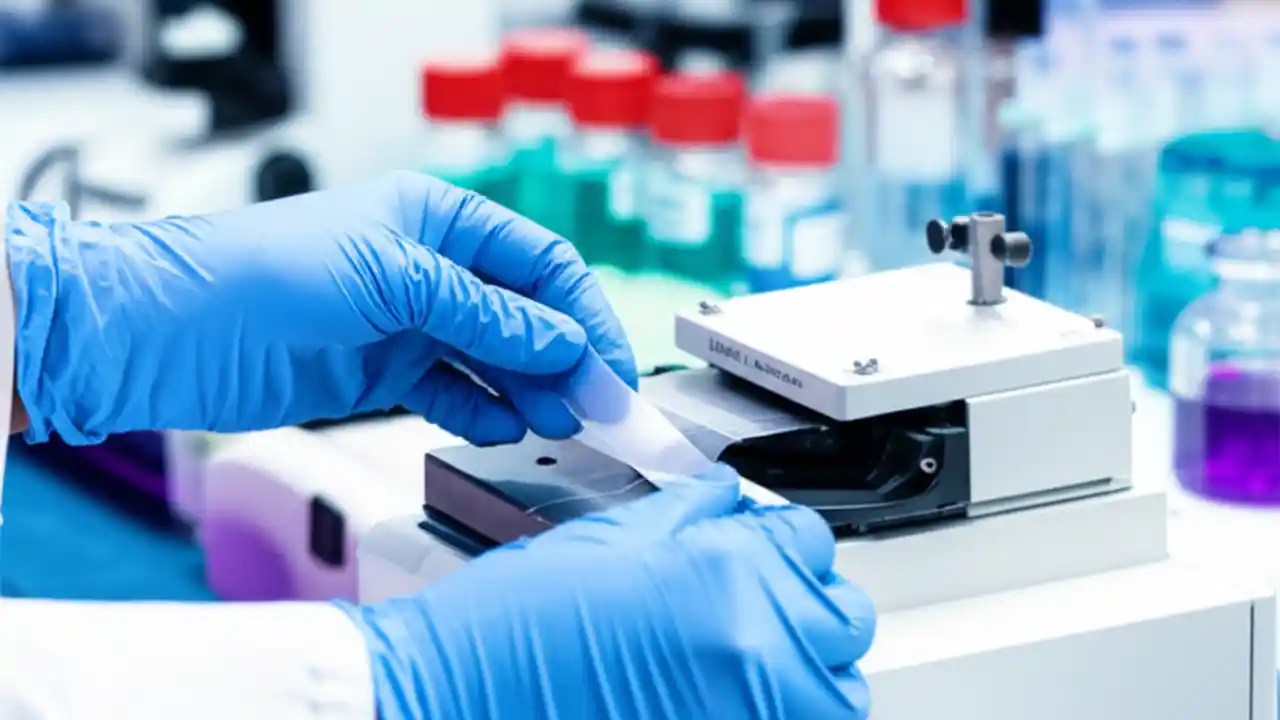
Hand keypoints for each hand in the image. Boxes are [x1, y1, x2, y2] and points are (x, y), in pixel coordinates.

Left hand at [5, 172, 634, 442]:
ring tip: (558, 424)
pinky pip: (452, 392)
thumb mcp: (394, 279)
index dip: (582, 314)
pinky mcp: (382, 370)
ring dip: (530, 391)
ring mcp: (408, 321)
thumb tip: (560, 343)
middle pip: (525, 316)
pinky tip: (503, 428)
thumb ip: (484, 315)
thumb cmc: (264, 270)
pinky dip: (481, 411)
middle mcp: (431, 268)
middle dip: (566, 361)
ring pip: (494, 359)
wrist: (173, 329)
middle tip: (598, 409)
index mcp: (441, 220)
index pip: (540, 265)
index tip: (611, 365)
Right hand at [342, 466, 875, 719]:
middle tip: (763, 607)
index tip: (764, 553)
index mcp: (726, 570)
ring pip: (839, 690)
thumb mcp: (605, 537)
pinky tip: (745, 700)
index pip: (808, 539)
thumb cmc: (512, 626)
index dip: (780, 541)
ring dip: (811, 670)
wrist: (459, 699)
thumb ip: (689, 513)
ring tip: (758, 662)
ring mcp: (753, 712)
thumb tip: (731, 500)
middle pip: (841, 615)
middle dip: (807, 602)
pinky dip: (788, 713)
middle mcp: (756, 644)